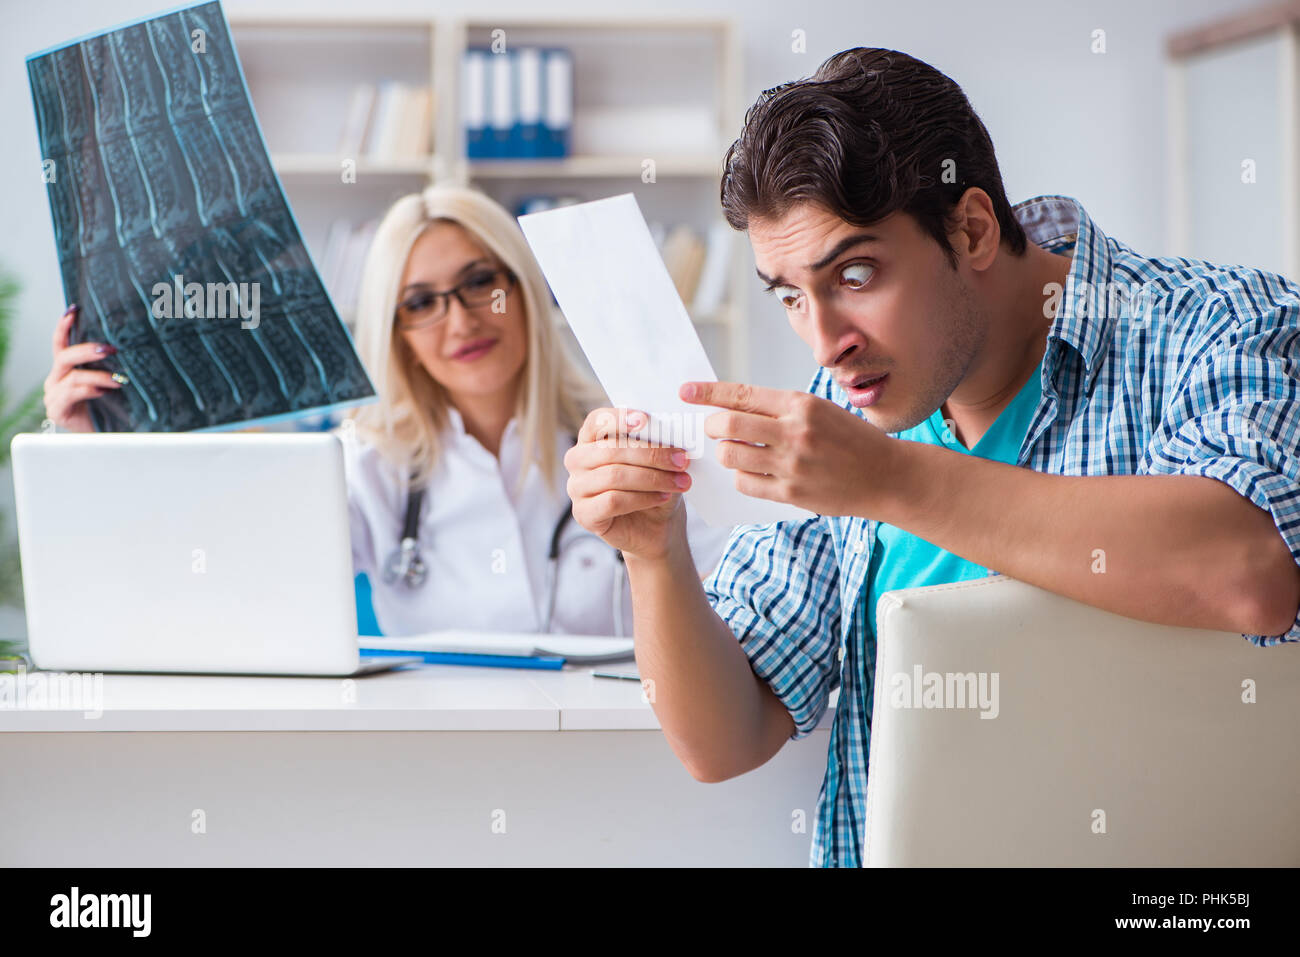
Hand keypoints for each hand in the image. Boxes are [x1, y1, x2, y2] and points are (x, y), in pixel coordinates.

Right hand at [43, 305, 120, 431]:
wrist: (103, 437)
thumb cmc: (109, 407)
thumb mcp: (109, 382)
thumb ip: (110, 366)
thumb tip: (132, 346)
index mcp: (65, 368)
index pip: (60, 343)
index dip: (64, 326)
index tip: (74, 310)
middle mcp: (56, 378)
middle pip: (65, 356)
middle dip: (88, 350)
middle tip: (110, 349)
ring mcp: (54, 394)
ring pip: (72, 376)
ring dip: (97, 375)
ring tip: (118, 380)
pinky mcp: (57, 411)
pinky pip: (71, 395)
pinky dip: (89, 390)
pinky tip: (103, 391)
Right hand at [564, 407, 692, 560]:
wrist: (657, 526)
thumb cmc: (654, 487)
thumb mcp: (659, 462)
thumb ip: (656, 444)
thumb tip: (669, 432)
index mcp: (591, 439)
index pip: (597, 421)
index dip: (619, 418)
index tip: (645, 420)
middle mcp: (578, 460)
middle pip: (610, 451)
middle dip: (651, 455)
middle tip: (681, 460)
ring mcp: (577, 488)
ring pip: (614, 476)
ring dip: (652, 478)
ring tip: (679, 482)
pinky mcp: (584, 514)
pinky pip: (613, 501)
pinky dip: (643, 498)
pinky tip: (662, 497)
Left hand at [681, 380, 896, 517]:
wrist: (887, 476)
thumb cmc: (851, 440)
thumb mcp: (819, 411)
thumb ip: (779, 409)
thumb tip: (733, 408)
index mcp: (800, 404)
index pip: (741, 395)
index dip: (707, 392)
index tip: (686, 391)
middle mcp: (794, 431)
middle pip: (727, 425)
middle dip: (712, 426)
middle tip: (714, 429)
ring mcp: (792, 464)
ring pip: (730, 455)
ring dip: (726, 453)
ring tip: (737, 452)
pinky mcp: (792, 493)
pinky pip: (745, 483)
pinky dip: (741, 476)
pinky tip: (752, 472)